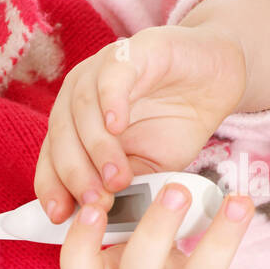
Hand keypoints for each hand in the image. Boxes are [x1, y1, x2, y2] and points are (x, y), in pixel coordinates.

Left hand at [33, 24, 246, 223]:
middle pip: (61, 136)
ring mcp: (101, 69)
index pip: (50, 159)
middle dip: (75, 174)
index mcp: (74, 125)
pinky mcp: (132, 51)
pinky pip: (111, 76)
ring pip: (82, 109)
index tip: (60, 217)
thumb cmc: (176, 125)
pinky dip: (111, 103)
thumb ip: (122, 188)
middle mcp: (79, 96)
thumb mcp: (147, 169)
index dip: (52, 188)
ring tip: (118, 177)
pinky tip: (119, 126)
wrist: (218, 80)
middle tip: (97, 201)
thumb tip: (99, 217)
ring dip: (97, 149)